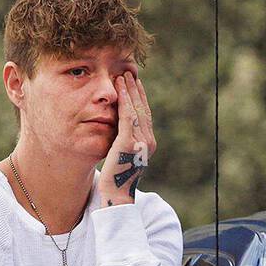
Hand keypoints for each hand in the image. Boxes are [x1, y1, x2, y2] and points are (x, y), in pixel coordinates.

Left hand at [98, 72, 155, 204]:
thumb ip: (125, 139)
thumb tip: (119, 126)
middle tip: (129, 73)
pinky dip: (125, 100)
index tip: (134, 83)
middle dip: (136, 90)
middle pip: (143, 109)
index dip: (140, 97)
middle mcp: (149, 141)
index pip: (145, 115)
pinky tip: (120, 88)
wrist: (116, 192)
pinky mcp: (129, 142)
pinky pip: (127, 116)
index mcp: (149, 143)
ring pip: (136, 109)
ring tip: (123, 76)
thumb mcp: (123, 153)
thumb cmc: (116, 176)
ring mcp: (141, 141)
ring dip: (130, 90)